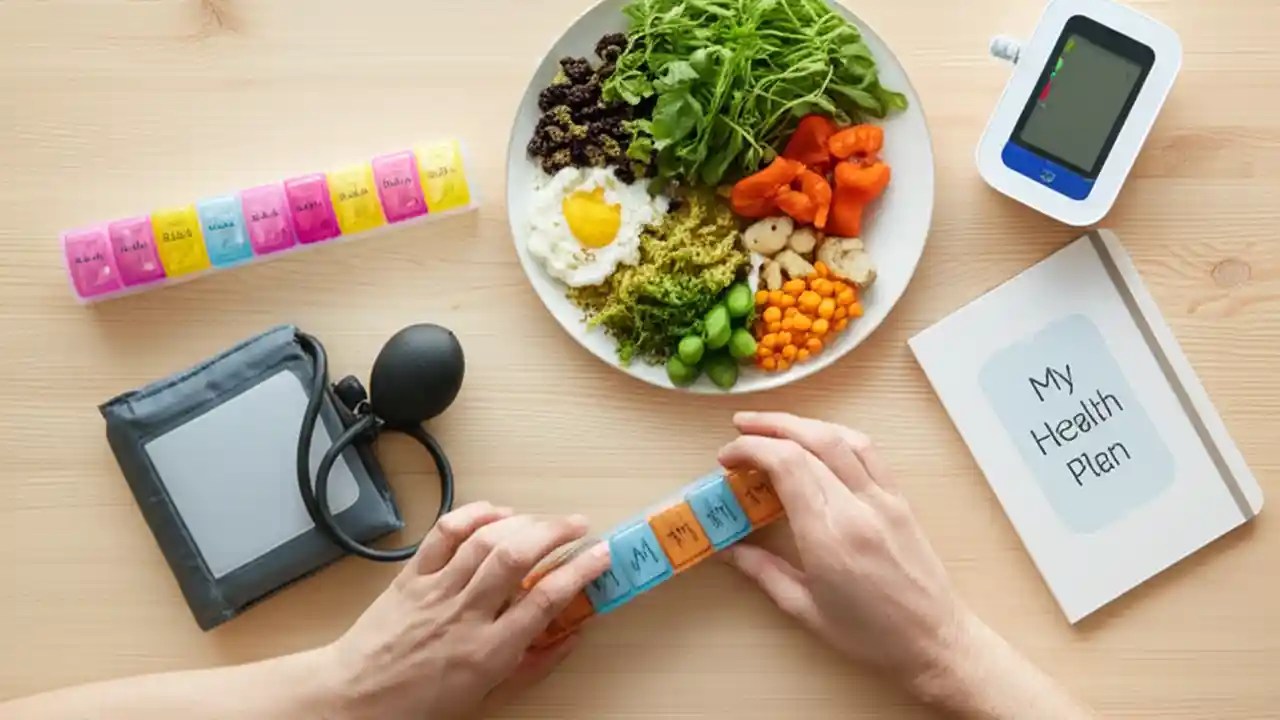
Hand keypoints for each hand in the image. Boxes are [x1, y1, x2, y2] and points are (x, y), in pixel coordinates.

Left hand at [319, 503, 610, 719]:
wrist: (355, 698)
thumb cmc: (421, 703)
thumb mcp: (487, 696)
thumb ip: (533, 665)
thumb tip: (571, 635)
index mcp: (487, 652)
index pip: (544, 601)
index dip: (579, 573)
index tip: (600, 555)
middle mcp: (464, 616)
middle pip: (517, 558)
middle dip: (555, 533)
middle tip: (579, 525)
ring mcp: (436, 591)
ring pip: (485, 541)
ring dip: (522, 521)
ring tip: (545, 519)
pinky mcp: (411, 575)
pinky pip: (444, 534)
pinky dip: (474, 515)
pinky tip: (497, 512)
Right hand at [718, 412, 964, 695]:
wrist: (935, 640)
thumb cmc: (870, 635)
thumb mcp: (805, 610)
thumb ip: (762, 572)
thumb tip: (727, 549)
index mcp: (828, 537)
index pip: (786, 466)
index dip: (751, 450)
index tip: (726, 458)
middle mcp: (857, 508)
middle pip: (809, 444)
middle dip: (767, 429)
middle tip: (738, 429)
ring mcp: (883, 499)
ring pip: (840, 437)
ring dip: (801, 423)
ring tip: (771, 424)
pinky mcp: (900, 499)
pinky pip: (868, 451)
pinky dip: (836, 434)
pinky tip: (817, 437)